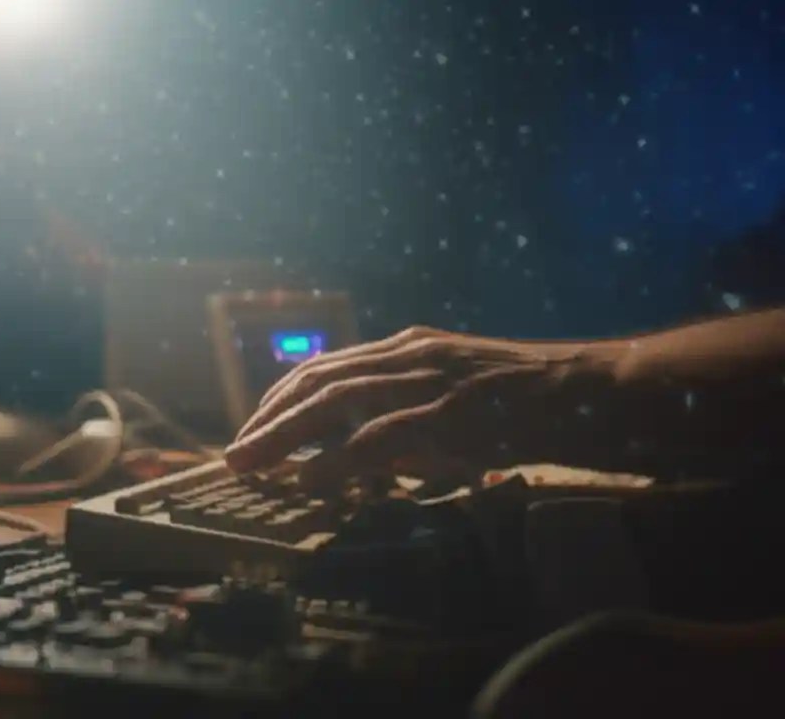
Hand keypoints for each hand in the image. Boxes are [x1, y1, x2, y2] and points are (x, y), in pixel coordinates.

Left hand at [223, 326, 618, 494]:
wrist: (594, 388)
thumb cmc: (529, 397)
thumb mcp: (457, 389)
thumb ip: (410, 408)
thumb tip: (362, 450)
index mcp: (408, 348)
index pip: (325, 367)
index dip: (280, 398)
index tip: (252, 429)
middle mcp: (409, 355)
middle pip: (316, 381)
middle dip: (266, 417)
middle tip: (233, 453)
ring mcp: (429, 381)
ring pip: (335, 401)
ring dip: (284, 435)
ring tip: (249, 463)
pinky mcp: (453, 413)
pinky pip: (381, 436)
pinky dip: (338, 457)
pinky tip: (309, 478)